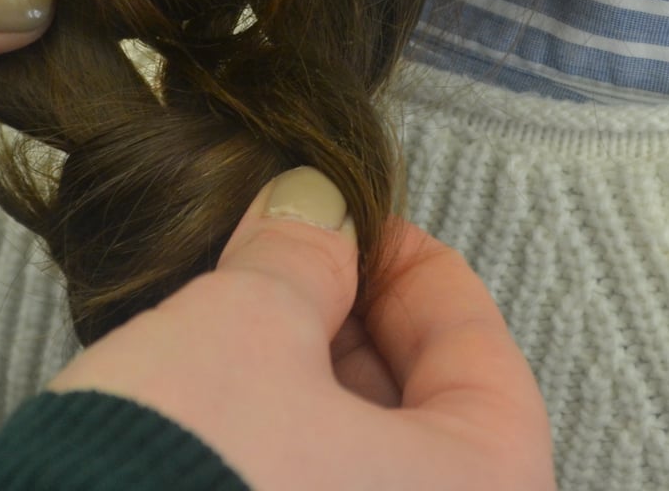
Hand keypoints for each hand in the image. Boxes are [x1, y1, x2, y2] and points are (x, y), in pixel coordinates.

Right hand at [50, 167, 555, 490]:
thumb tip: (317, 205)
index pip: (485, 363)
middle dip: (356, 330)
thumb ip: (301, 254)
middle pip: (429, 425)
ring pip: (365, 473)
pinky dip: (286, 456)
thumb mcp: (247, 327)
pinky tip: (221, 408)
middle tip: (297, 261)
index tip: (363, 223)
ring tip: (243, 325)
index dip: (417, 273)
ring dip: (314, 393)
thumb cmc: (183, 473)